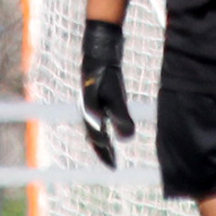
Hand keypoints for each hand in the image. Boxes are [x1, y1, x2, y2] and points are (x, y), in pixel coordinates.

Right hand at [80, 19, 134, 166]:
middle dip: (101, 150)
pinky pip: (99, 116)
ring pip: (93, 126)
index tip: (113, 166)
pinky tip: (111, 127)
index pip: (96, 137)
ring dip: (101, 140)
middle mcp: (88, 108)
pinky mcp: (98, 94)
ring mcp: (91, 101)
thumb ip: (121, 117)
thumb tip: (127, 139)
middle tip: (112, 164)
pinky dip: (104, 125)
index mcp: (90, 112)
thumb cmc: (106, 73)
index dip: (104, 152)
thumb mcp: (115, 96)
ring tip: (109, 151)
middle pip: (92, 134)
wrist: (99, 49)